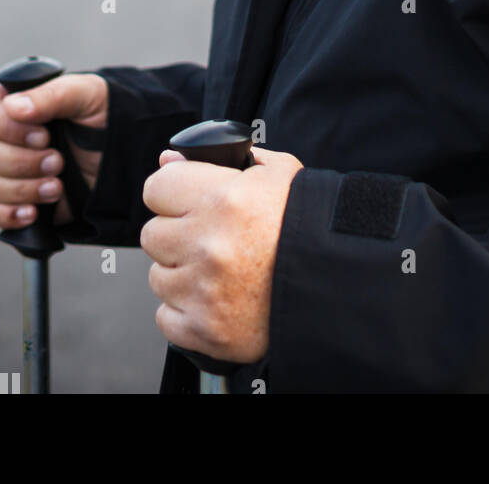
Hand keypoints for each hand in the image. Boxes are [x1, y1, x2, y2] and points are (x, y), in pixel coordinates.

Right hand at [0, 72, 108, 231]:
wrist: (122, 152)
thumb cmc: (101, 114)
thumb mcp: (86, 94)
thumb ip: (52, 96)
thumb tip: (13, 107)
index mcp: (15, 103)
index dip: (8, 128)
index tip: (43, 136)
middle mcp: (4, 136)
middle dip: (22, 162)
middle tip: (58, 162)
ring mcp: (7, 168)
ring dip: (23, 188)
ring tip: (57, 187)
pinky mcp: (16, 198)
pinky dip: (9, 214)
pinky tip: (33, 213)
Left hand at [141, 146, 302, 363]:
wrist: (335, 282)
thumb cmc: (305, 224)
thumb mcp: (277, 173)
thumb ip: (220, 158)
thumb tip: (170, 161)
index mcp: (224, 199)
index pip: (156, 187)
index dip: (172, 191)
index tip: (184, 200)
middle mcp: (208, 244)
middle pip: (153, 234)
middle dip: (177, 233)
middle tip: (209, 237)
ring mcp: (203, 291)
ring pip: (158, 277)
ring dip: (181, 273)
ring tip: (217, 269)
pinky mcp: (204, 330)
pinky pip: (166, 317)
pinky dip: (185, 310)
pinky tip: (214, 298)